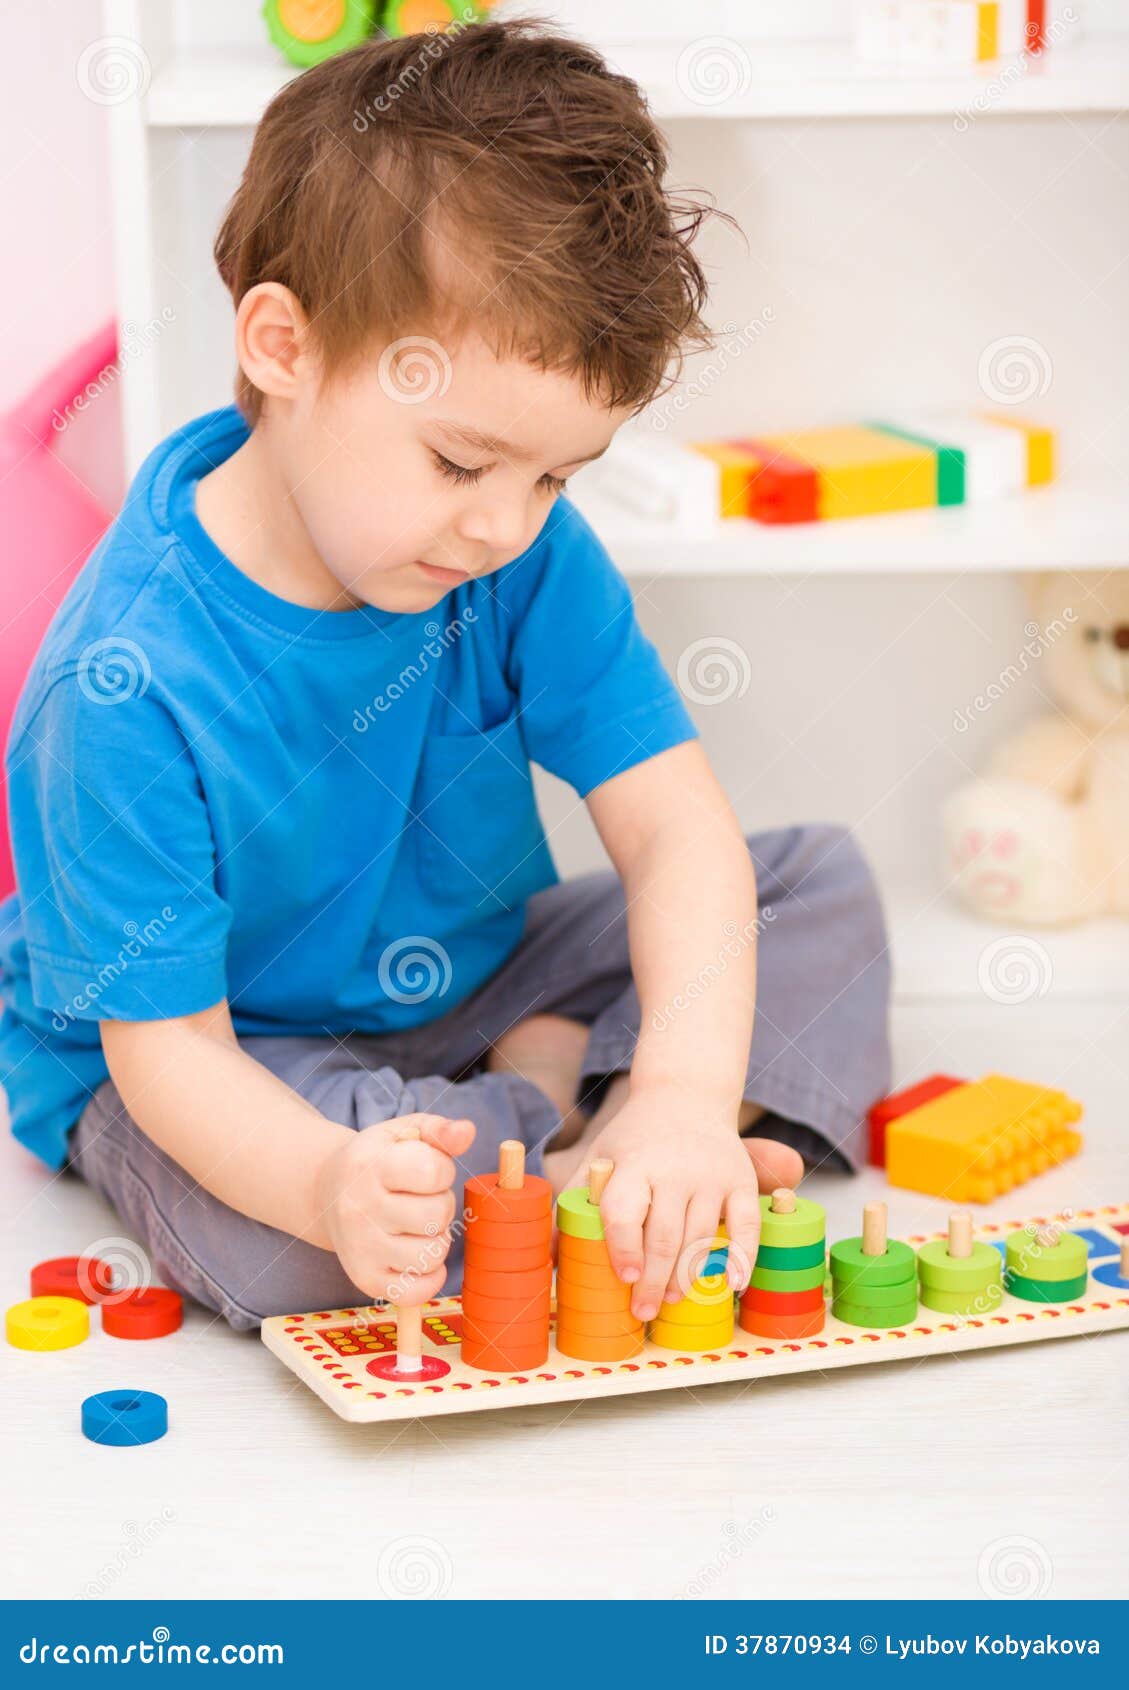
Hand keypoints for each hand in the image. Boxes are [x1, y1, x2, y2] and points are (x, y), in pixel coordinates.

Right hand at [316, 1112, 475, 1301]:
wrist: (327, 1192)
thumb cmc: (378, 1160)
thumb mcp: (403, 1133)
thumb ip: (439, 1130)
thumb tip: (467, 1131)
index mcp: (370, 1166)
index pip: (433, 1171)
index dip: (443, 1170)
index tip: (427, 1169)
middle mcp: (359, 1209)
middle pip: (437, 1216)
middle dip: (442, 1205)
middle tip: (422, 1199)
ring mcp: (360, 1248)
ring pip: (433, 1254)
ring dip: (437, 1240)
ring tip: (417, 1225)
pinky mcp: (365, 1280)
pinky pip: (416, 1292)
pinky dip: (429, 1277)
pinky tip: (418, 1255)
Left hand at [563, 1091, 760, 1323]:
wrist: (686, 1094)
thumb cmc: (634, 1137)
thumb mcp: (599, 1156)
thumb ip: (575, 1202)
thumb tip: (551, 1257)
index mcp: (635, 1163)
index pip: (626, 1211)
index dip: (623, 1248)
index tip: (625, 1278)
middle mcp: (676, 1170)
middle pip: (665, 1235)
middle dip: (654, 1280)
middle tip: (643, 1310)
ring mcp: (712, 1176)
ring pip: (702, 1237)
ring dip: (686, 1276)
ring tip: (670, 1299)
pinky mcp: (741, 1180)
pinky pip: (748, 1225)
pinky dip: (744, 1258)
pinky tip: (734, 1285)